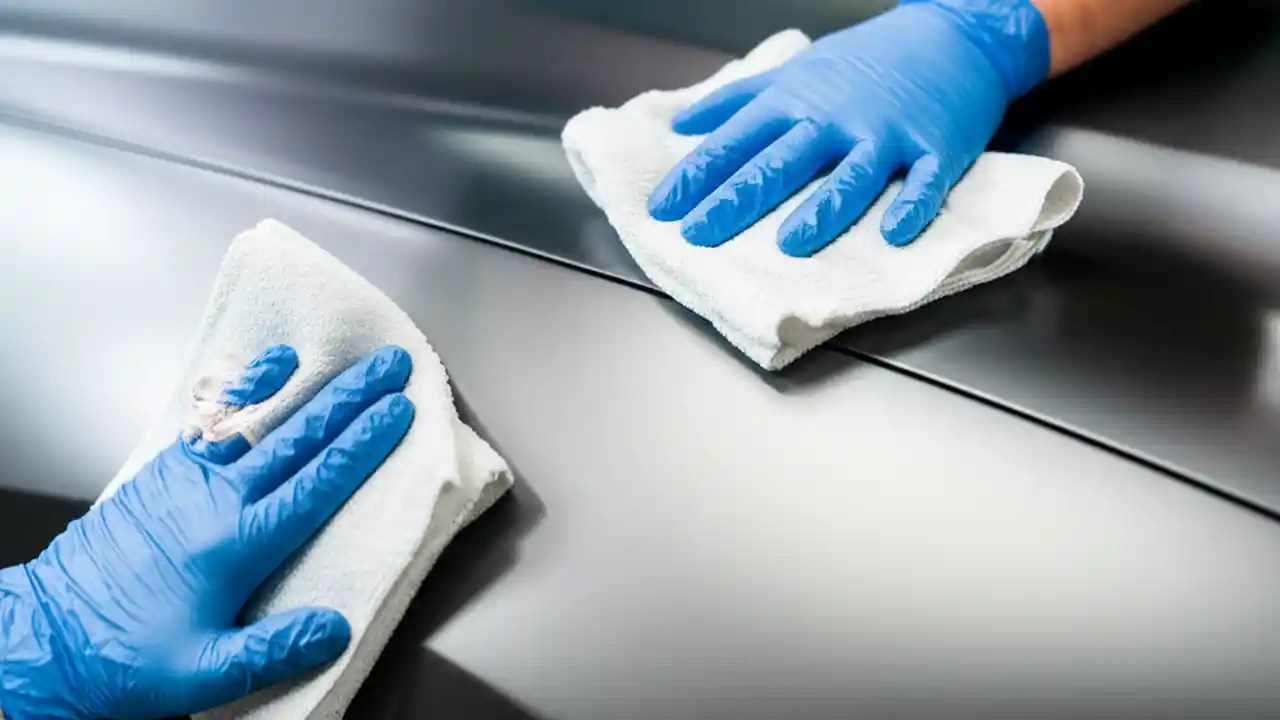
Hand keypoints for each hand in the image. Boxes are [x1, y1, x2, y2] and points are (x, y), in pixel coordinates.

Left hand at [0, 345, 414, 719]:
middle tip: (389, 368)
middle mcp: (216, 501)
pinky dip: (242, 392)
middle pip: (298, 439)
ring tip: (338, 360)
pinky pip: (211, 422)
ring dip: (306, 389)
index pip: (317, 484)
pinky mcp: (163, 475)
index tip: (396, 413)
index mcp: (237, 544)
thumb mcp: (203, 674)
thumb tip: (334, 628)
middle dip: (350, 400)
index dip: (362, 446)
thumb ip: (272, 651)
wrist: (46, 636)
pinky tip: (264, 371)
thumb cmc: (123, 657)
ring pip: (258, 422)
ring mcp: (186, 481)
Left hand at [647, 0, 1049, 255]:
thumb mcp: (794, 74)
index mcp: (796, 101)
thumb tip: (680, 127)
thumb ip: (737, 103)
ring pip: (851, 176)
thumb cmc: (863, 64)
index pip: (736, 141)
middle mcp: (836, 118)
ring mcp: (887, 134)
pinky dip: (911, 207)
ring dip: (822, 209)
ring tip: (790, 242)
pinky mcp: (935, 149)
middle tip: (699, 234)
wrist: (950, 36)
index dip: (697, 175)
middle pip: (781, 162)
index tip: (662, 208)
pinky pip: (924, 183)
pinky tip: (894, 233)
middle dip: (736, 199)